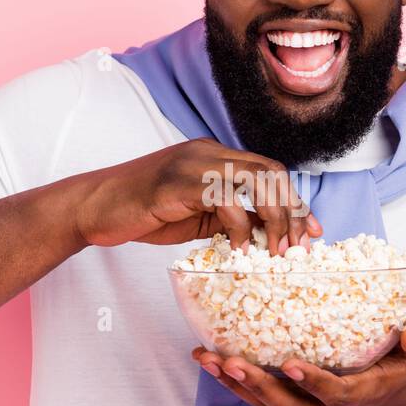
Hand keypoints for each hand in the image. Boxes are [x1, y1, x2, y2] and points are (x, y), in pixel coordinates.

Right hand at [73, 139, 320, 252]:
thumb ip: (231, 217)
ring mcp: (194, 163)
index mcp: (215, 155)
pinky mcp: (178, 182)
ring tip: (274, 253)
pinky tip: (239, 250)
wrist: (93, 207)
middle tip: (295, 249)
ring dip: (274, 219)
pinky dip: (240, 226)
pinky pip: (225, 198)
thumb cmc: (142, 212)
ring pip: (256, 180)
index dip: (296, 202)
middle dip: (292, 212)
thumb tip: (268, 234)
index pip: (271, 171)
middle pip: (272, 172)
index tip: (311, 233)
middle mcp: (209, 151)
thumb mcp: (197, 215)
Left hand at [191, 317, 405, 405]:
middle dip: (259, 386)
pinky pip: (258, 395)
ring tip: (206, 359)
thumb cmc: (402, 361)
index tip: (291, 363)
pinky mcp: (292, 397)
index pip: (334, 394)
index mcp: (360, 393)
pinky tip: (208, 359)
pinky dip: (231, 380)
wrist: (391, 387)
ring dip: (235, 384)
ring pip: (267, 404)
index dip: (313, 382)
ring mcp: (308, 405)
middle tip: (230, 363)